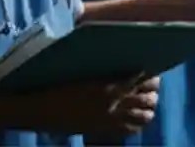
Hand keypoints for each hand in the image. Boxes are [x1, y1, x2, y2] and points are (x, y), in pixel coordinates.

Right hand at [23, 76, 159, 136]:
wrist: (42, 109)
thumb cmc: (58, 83)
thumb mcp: (81, 70)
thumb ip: (103, 69)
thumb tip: (121, 64)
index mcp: (107, 86)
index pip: (139, 78)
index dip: (149, 72)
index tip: (152, 65)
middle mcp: (113, 104)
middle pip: (146, 97)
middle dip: (153, 89)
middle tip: (153, 82)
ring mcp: (110, 119)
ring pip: (144, 115)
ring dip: (149, 106)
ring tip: (148, 99)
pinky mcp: (105, 130)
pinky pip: (132, 129)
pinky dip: (138, 122)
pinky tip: (136, 115)